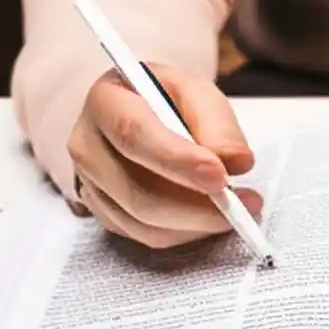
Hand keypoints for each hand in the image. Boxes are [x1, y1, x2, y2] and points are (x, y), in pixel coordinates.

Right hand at [67, 64, 261, 247]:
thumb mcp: (197, 92)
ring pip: (143, 221)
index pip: (133, 135)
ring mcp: (91, 184)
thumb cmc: (168, 99)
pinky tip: (210, 218)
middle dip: (196, 205)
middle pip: (137, 190)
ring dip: (197, 224)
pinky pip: (146, 235)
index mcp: (105, 101)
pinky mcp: (104, 212)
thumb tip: (237, 161)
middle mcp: (87, 145)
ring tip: (237, 211)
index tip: (219, 176)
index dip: (177, 161)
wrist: (143, 112)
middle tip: (242, 203)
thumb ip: (218, 124)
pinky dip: (186, 233)